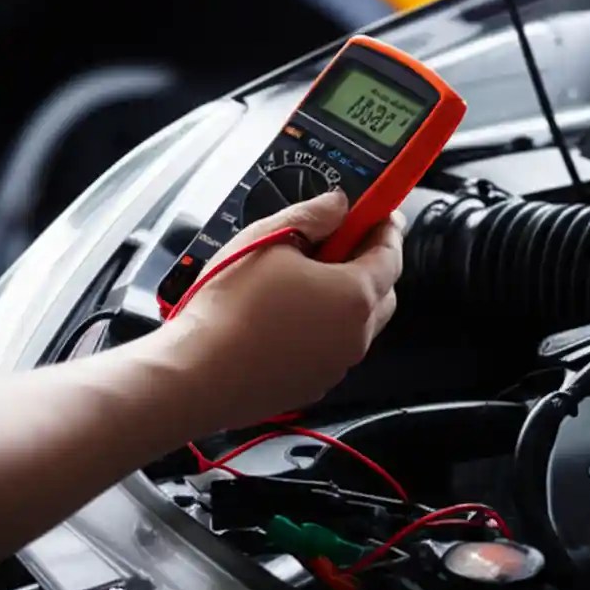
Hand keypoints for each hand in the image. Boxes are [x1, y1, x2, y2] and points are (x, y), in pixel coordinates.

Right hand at [162, 190, 402, 428]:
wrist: (198, 374)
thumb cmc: (231, 304)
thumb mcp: (268, 240)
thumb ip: (313, 216)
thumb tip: (340, 204)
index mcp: (355, 294)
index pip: (392, 256)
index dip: (387, 229)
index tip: (381, 211)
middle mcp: (357, 334)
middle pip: (382, 292)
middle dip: (370, 264)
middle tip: (341, 242)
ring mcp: (338, 365)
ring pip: (359, 323)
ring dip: (346, 299)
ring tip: (305, 281)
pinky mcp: (316, 385)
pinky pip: (333, 349)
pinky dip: (325, 329)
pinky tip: (288, 318)